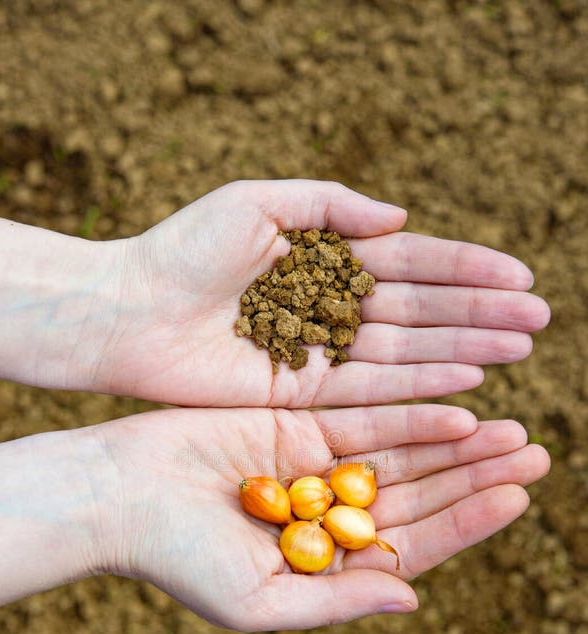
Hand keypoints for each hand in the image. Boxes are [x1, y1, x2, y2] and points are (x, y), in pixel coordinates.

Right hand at [94, 404, 549, 629]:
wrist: (120, 495)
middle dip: (475, 478)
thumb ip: (336, 601)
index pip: (412, 547)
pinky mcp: (298, 427)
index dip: (466, 523)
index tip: (515, 498)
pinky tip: (456, 407)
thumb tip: (413, 599)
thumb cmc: (179, 560)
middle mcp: (331, 517)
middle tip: (534, 455)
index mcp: (326, 565)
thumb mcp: (259, 600)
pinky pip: (366, 419)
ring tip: (512, 431)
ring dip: (456, 444)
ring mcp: (317, 469)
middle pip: (419, 496)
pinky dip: (410, 415)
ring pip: (402, 455)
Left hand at [100, 178, 549, 406]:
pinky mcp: (305, 392)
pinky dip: (420, 384)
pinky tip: (467, 380)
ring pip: (408, 351)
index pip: (411, 264)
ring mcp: (322, 352)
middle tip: (539, 319)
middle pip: (420, 311)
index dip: (465, 270)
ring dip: (465, 350)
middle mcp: (333, 307)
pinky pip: (373, 388)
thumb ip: (332, 206)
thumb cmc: (185, 249)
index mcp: (327, 257)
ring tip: (520, 348)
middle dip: (480, 314)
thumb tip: (402, 220)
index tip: (518, 276)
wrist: (131, 309)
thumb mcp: (260, 203)